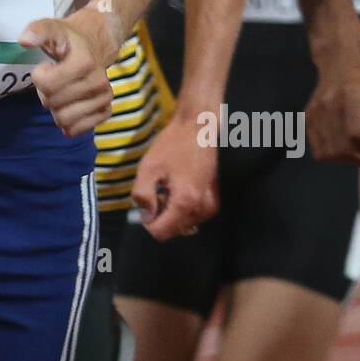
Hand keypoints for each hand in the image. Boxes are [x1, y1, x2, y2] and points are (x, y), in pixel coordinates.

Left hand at [20, 7, 115, 136]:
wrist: (95, 44)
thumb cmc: (69, 40)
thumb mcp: (52, 28)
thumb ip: (38, 31)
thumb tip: (24, 40)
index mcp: (85, 61)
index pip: (48, 85)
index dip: (40, 76)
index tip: (48, 66)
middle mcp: (99, 82)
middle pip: (53, 104)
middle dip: (46, 93)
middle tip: (54, 79)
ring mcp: (104, 98)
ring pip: (64, 120)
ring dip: (56, 109)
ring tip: (62, 92)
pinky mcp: (106, 111)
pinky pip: (77, 131)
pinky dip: (68, 122)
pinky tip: (70, 105)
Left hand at [131, 116, 217, 240]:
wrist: (200, 127)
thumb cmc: (174, 144)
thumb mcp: (149, 167)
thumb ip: (143, 195)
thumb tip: (146, 215)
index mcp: (185, 201)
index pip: (161, 233)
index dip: (148, 221)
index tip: (146, 203)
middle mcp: (203, 209)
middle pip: (173, 230)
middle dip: (161, 216)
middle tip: (158, 191)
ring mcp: (212, 206)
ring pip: (184, 224)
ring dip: (173, 212)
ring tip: (169, 187)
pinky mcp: (216, 201)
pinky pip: (194, 215)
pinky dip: (184, 207)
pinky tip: (180, 187)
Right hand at [306, 21, 359, 167]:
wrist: (338, 55)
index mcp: (349, 96)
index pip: (356, 135)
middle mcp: (327, 106)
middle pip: (341, 149)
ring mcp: (313, 112)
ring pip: (328, 154)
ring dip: (349, 160)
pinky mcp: (307, 118)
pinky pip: (318, 149)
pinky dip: (334, 155)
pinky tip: (349, 145)